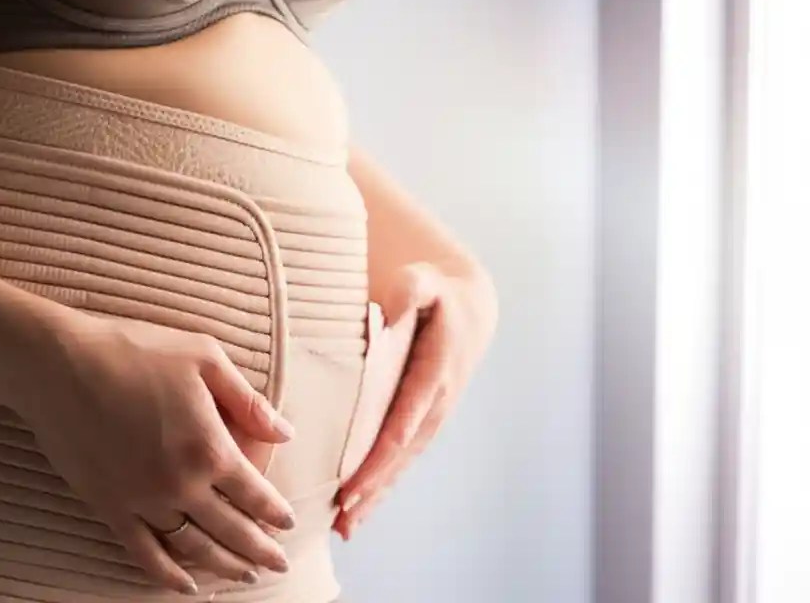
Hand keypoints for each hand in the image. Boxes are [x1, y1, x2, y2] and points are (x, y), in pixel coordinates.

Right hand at [6, 313, 297, 593]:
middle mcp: (181, 483)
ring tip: (245, 577)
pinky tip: (186, 586)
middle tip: (278, 565)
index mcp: (210, 447)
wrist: (59, 364)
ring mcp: (143, 500)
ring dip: (223, 566)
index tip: (287, 523)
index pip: (255, 494)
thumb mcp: (204, 357)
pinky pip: (144, 552)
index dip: (275, 513)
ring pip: (193, 548)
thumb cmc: (135, 349)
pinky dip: (167, 574)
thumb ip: (247, 400)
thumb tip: (285, 433)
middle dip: (260, 551)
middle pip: (231, 530)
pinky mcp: (109, 507)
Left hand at [333, 262, 497, 539]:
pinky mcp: (423, 420)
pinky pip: (402, 456)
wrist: (467, 306)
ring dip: (377, 495)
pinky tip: (359, 510)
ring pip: (402, 462)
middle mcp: (435, 403)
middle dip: (373, 488)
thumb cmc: (436, 290)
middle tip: (342, 519)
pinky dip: (382, 483)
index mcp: (434, 374)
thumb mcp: (424, 280)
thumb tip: (391, 308)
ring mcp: (431, 415)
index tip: (352, 485)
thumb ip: (410, 290)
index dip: (378, 458)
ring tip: (346, 528)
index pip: (402, 425)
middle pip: (400, 455)